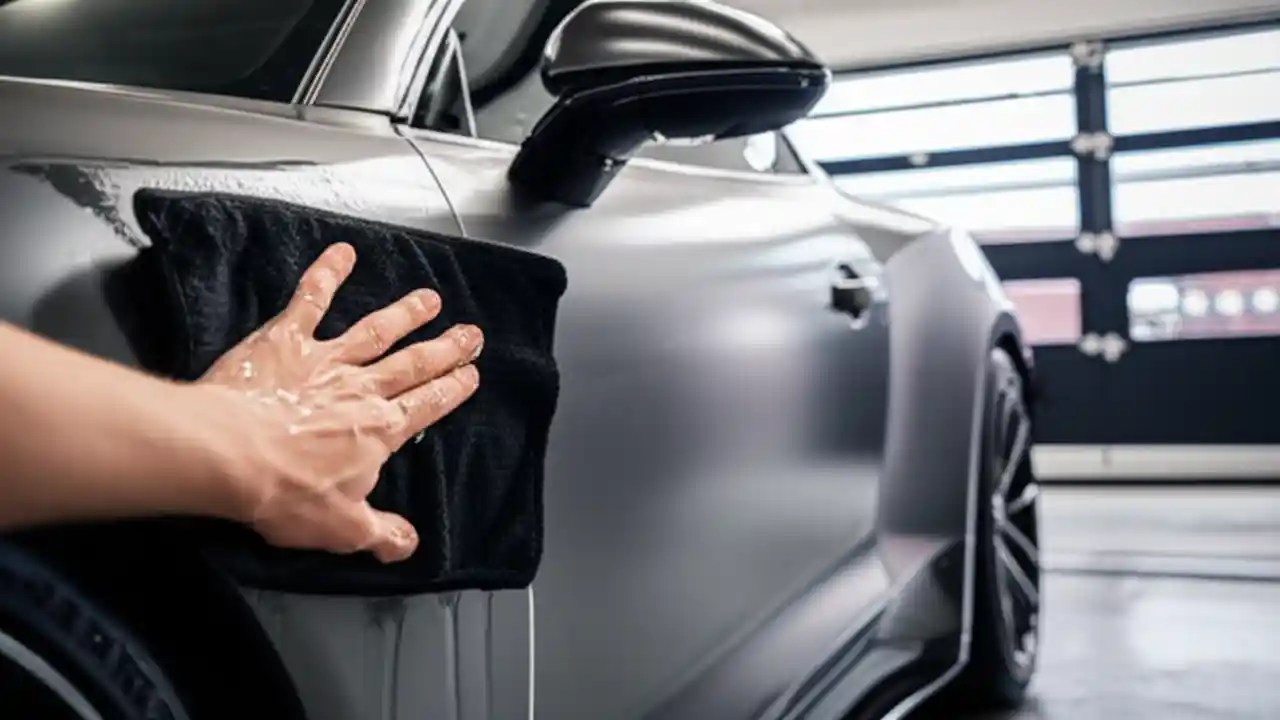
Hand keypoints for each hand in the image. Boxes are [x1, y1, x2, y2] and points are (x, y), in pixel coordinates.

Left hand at [196, 243, 482, 562]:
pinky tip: (343, 253)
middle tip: (470, 334)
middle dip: (446, 349)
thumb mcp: (343, 529)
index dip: (452, 390)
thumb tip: (409, 545)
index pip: (427, 406)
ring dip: (406, 313)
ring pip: (376, 331)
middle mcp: (362, 389)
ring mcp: (326, 360)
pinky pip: (311, 301)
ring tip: (430, 298)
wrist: (230, 456)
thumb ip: (382, 534)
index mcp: (379, 430)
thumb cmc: (285, 492)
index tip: (470, 375)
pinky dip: (328, 274)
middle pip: (414, 364)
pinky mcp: (286, 341)